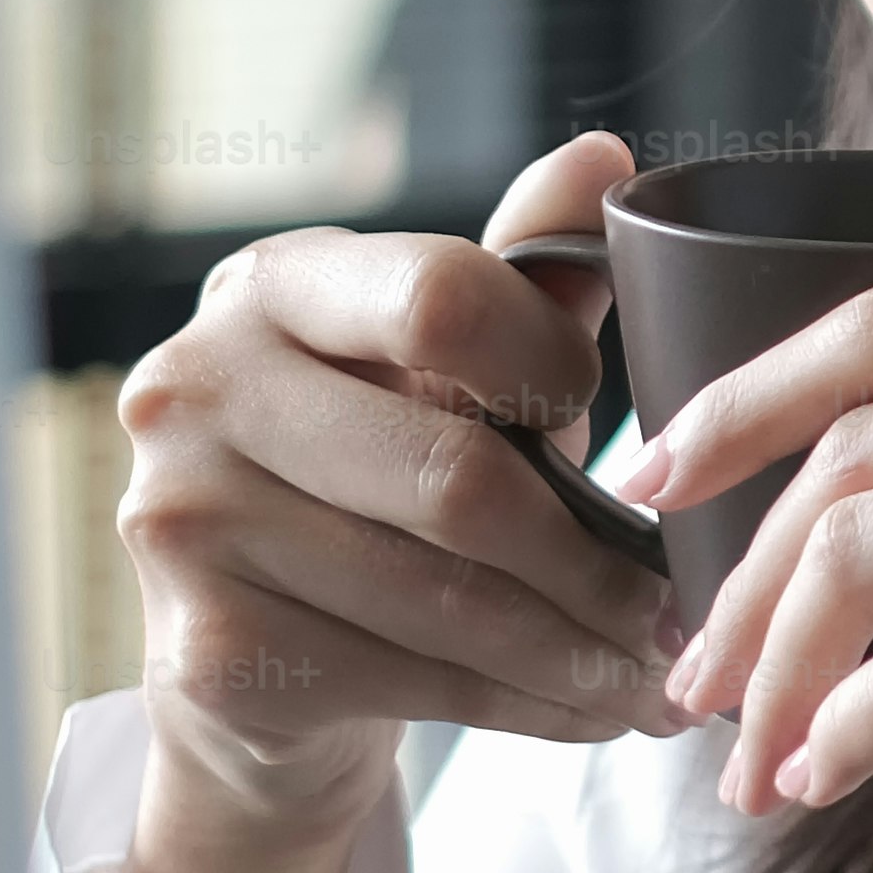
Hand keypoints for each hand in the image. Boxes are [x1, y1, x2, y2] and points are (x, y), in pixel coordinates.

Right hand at [106, 128, 691, 872]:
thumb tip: (606, 158)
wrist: (257, 678)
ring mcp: (182, 523)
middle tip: (691, 610)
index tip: (638, 436)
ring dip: (583, 651)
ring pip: (446, 596)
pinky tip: (594, 715)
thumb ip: (523, 273)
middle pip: (456, 475)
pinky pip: (413, 682)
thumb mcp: (447, 373)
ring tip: (668, 677)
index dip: (558, 365)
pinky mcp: (201, 655)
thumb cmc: (380, 486)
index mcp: (266, 288)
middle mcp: (195, 388)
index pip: (440, 297)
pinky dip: (530, 709)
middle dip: (599, 561)